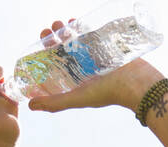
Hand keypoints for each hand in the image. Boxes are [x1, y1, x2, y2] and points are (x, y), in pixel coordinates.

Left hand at [26, 17, 162, 112]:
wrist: (137, 83)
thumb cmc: (108, 93)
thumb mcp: (77, 98)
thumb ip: (55, 103)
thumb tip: (29, 105)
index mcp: (79, 82)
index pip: (58, 67)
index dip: (47, 55)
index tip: (40, 43)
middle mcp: (87, 70)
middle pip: (66, 52)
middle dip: (55, 40)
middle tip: (48, 29)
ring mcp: (98, 59)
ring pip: (78, 42)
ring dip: (67, 32)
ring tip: (60, 23)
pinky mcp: (109, 49)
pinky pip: (93, 36)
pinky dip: (83, 28)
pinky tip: (75, 21)